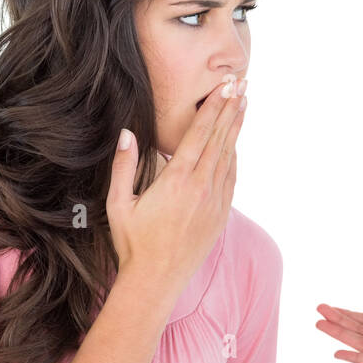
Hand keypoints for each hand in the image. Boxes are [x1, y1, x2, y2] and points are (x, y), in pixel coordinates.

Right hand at [106, 75, 245, 288]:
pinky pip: (231, 178)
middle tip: (242, 82)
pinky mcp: (221, 215)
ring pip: (229, 156)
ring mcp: (215, 202)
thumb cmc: (133, 243)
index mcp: (177, 180)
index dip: (214, 107)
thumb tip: (127, 134)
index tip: (225, 86)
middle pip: (220, 138)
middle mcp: (202, 188)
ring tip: (243, 104)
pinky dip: (234, 156)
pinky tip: (234, 144)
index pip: (200, 134)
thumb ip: (123, 166)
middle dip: (231, 108)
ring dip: (236, 128)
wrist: (156, 280)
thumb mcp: (119, 203)